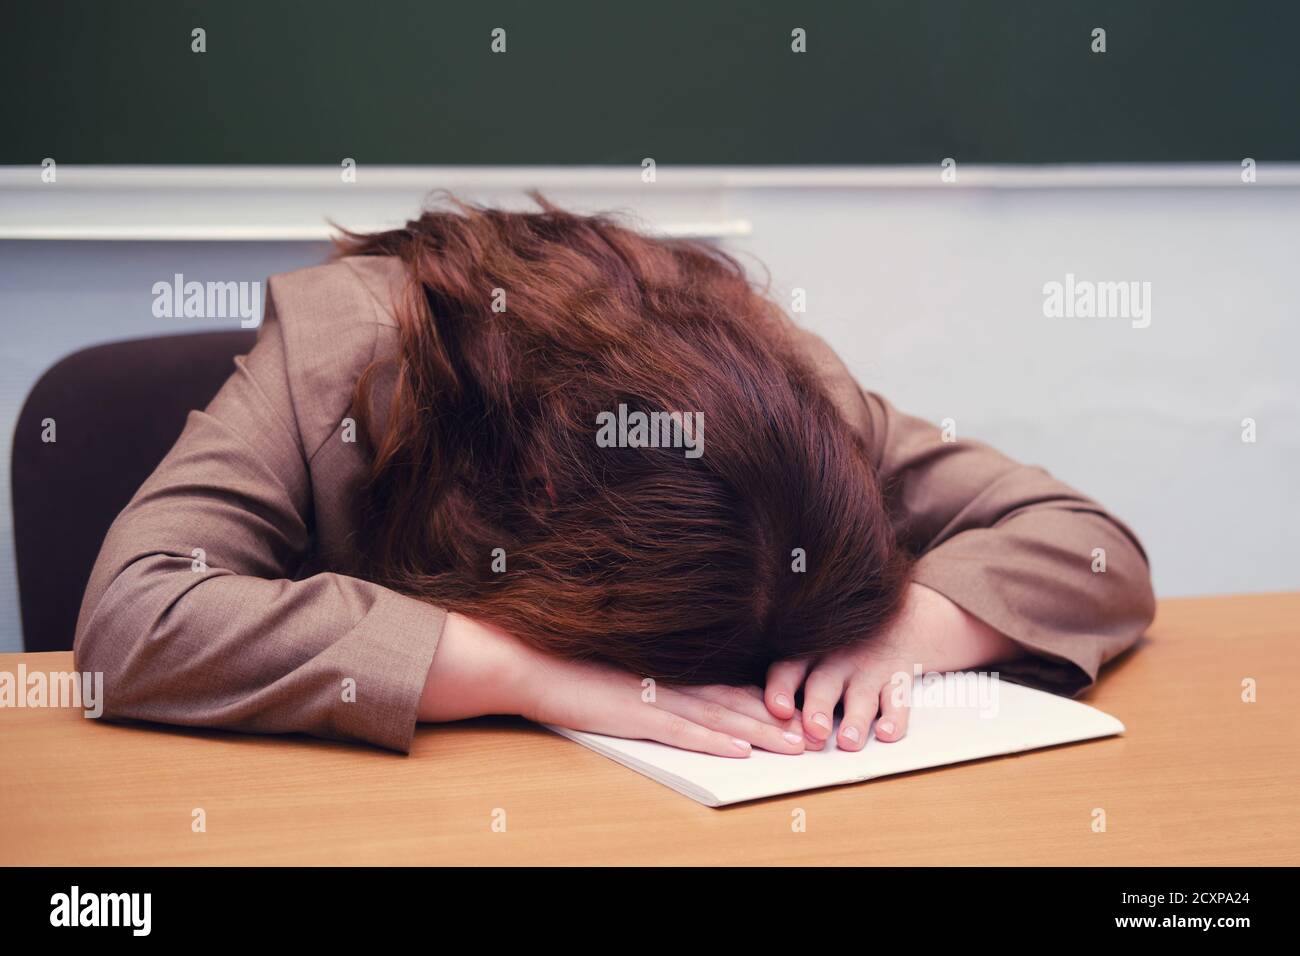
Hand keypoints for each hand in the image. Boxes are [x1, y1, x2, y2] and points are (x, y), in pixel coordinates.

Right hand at [419, 612, 809, 756]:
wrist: (522, 658)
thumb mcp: (612, 669)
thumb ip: (642, 678)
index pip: (724, 684)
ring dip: (759, 732)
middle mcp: (665, 679)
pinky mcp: (631, 713)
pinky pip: (681, 730)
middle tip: (815, 731)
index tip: (796, 707)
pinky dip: (713, 740)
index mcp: (663, 668)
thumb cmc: (561, 663)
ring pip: (719, 716)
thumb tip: (663, 689)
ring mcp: (650, 695)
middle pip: (733, 700)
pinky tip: (739, 749)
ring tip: (795, 745)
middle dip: (777, 718)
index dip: (763, 698)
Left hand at [762, 583, 1022, 750]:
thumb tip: (745, 712)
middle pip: (824, 683)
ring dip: (854, 719)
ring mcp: (869, 669)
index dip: (781, 688)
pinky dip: (895, 718)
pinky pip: (899, 699)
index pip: (788, 668)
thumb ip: (783, 675)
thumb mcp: (810, 646)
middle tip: (814, 729)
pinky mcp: (899, 677)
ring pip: (861, 696)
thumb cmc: (837, 643)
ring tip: (847, 742)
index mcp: (808, 653)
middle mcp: (837, 660)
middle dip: (818, 706)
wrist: (897, 617)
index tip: (777, 709)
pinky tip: (887, 733)